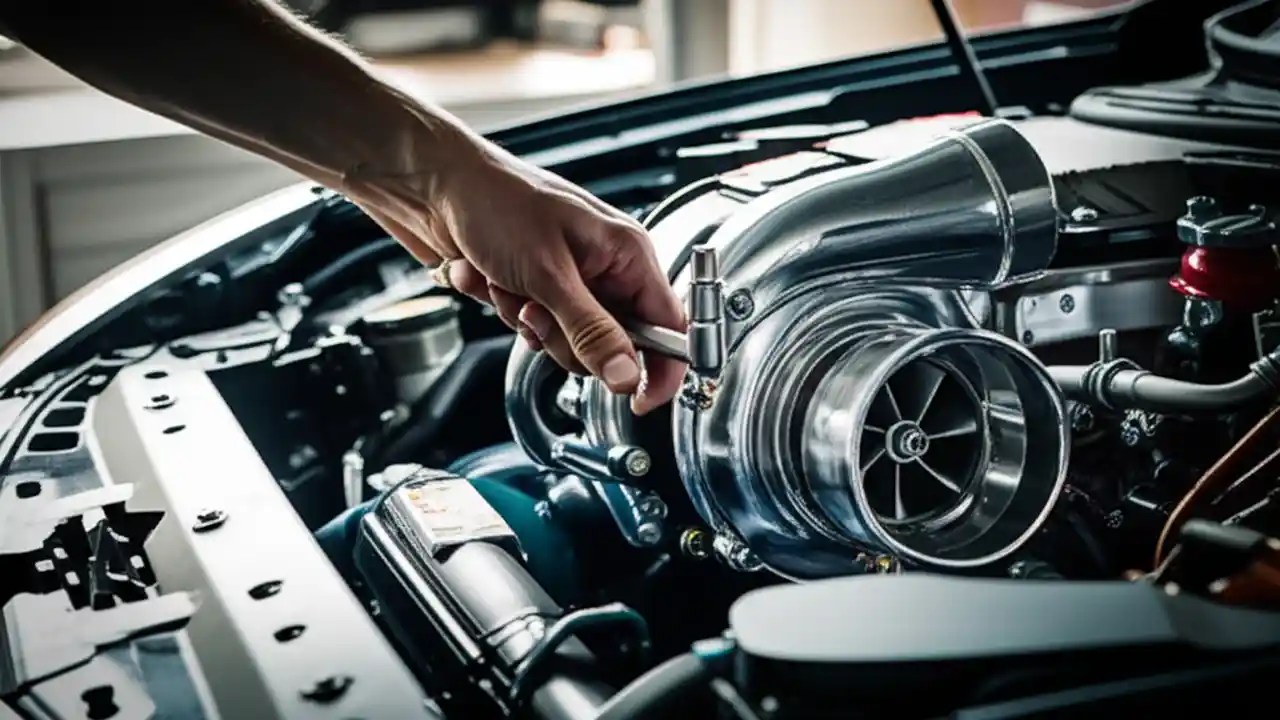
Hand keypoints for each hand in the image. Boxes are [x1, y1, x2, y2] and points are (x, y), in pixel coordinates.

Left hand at [349, 137, 686, 414]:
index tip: (637, 399)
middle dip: (565, 337)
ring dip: (526, 320)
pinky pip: (531, 327)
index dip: (658, 367)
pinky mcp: (535, 287)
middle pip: (612, 343)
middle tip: (536, 309)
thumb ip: (592, 332)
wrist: (433, 185)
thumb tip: (627, 376)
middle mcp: (604, 267)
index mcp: (627, 253)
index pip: (668, 326)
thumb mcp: (548, 275)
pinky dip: (504, 308)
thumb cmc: (495, 201)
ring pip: (566, 341)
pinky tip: (487, 277)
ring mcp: (569, 278)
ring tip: (506, 283)